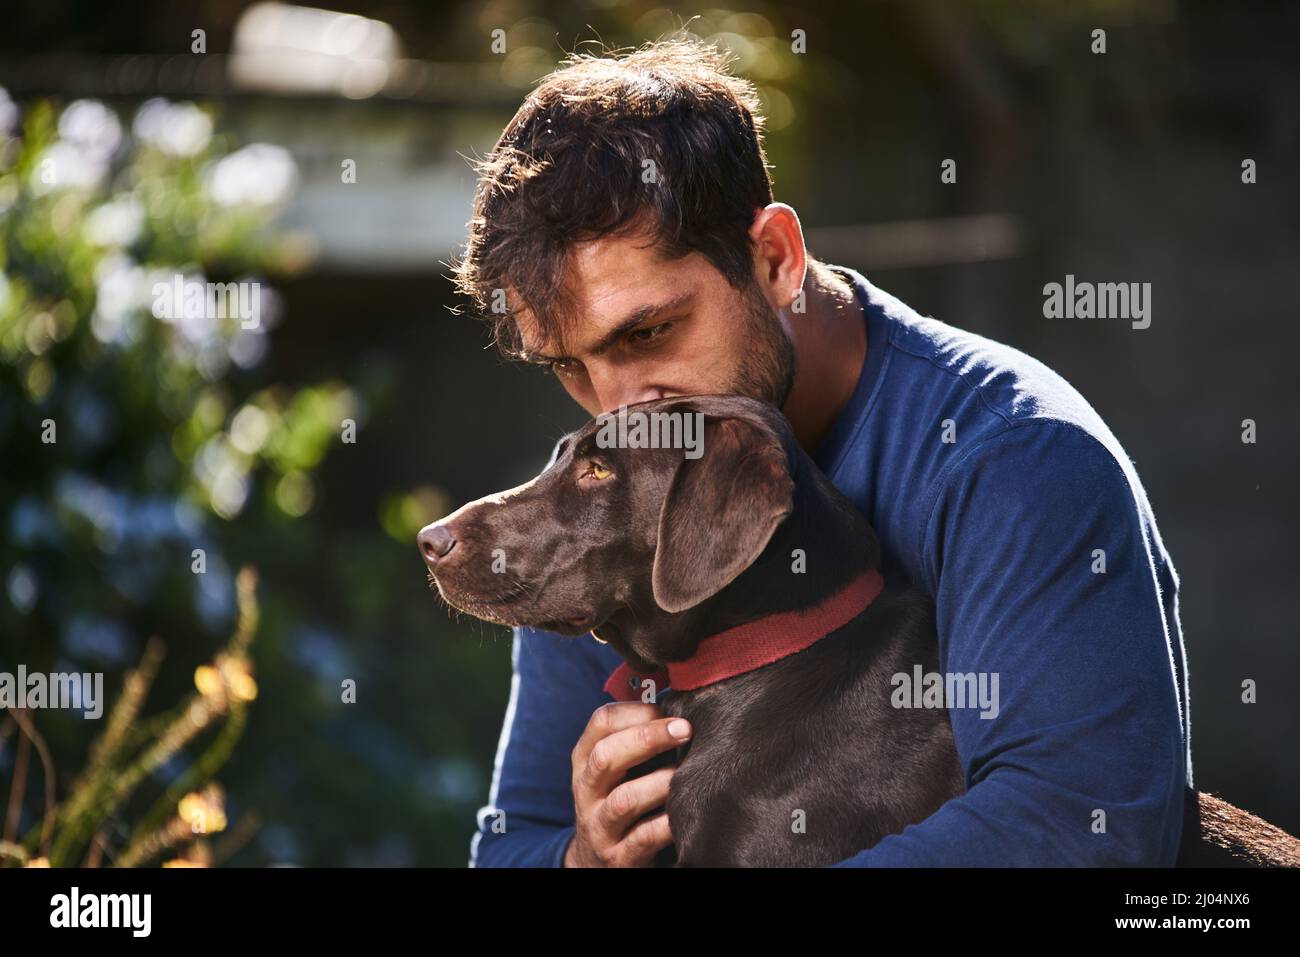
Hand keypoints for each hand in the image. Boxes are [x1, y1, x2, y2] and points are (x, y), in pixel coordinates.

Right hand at [563, 702, 691, 866]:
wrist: (594, 864)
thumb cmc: (617, 801)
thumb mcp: (614, 770)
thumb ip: (635, 738)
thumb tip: (681, 702)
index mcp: (585, 760)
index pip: (601, 722)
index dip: (637, 711)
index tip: (670, 708)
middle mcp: (586, 791)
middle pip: (606, 757)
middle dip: (647, 739)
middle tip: (685, 729)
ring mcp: (600, 827)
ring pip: (624, 800)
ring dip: (660, 782)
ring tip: (687, 773)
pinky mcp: (618, 858)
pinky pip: (643, 839)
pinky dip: (667, 824)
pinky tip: (685, 812)